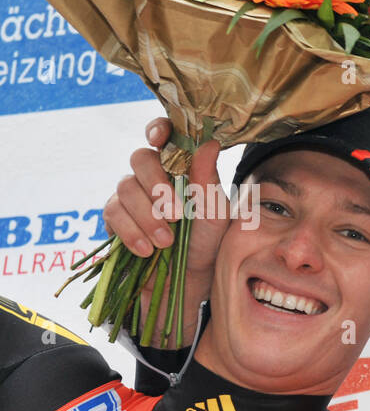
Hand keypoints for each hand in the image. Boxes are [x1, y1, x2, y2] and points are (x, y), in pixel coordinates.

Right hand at [102, 119, 227, 345]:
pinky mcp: (115, 219)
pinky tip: (148, 250)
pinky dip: (131, 232)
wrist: (189, 280)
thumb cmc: (207, 242)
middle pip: (139, 159)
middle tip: (175, 214)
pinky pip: (113, 214)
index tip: (159, 138)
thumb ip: (208, 179)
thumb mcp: (215, 213)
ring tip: (167, 242)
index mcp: (178, 168)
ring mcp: (130, 196)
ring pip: (125, 188)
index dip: (157, 129)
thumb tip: (210, 142)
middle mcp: (151, 176)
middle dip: (156, 185)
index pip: (162, 136)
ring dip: (147, 216)